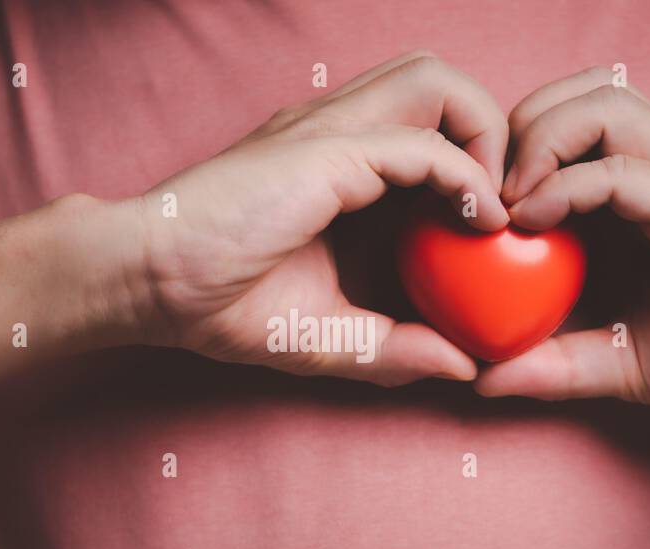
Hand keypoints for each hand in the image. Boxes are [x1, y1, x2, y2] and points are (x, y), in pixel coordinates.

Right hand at [122, 51, 509, 384]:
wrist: (148, 283)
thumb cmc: (219, 304)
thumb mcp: (328, 336)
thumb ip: (395, 348)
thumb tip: (464, 366)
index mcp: (340, 166)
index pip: (428, 126)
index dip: (475, 165)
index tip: (498, 233)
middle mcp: (341, 133)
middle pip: (438, 81)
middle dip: (489, 129)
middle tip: (501, 205)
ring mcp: (332, 134)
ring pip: (437, 83)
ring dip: (484, 136)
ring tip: (493, 208)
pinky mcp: (326, 152)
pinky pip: (420, 143)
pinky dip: (464, 177)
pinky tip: (481, 224)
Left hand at [477, 67, 649, 414]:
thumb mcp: (622, 363)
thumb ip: (556, 364)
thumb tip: (481, 378)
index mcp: (641, 194)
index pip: (567, 125)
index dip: (510, 151)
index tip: (476, 214)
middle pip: (579, 94)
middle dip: (517, 129)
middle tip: (488, 200)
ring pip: (604, 104)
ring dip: (541, 141)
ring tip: (512, 206)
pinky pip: (627, 170)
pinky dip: (570, 186)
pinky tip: (535, 223)